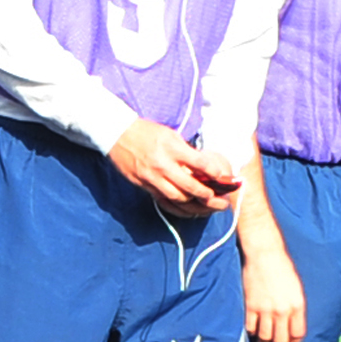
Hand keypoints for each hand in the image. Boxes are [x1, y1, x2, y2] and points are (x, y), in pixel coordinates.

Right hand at [108, 120, 239, 214]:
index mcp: (171, 148)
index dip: (215, 173)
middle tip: (220, 199)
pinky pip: (163, 201)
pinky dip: (177, 207)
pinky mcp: (143, 186)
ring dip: (194, 204)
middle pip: (190, 187)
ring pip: (178, 198)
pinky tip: (188, 209)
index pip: (199, 164)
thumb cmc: (147, 132)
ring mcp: (152, 177)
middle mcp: (162, 165)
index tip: (224, 178)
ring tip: (206, 206)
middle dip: (208, 196)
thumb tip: (205, 166)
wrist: (117, 134)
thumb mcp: (170, 135)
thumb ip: (186, 151)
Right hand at [243, 238, 306, 341]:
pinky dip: (251, 333)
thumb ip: (295, 308)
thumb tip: (291, 326)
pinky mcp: (250, 306)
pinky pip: (250, 329)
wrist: (264, 254)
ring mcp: (265, 310)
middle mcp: (282, 310)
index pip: (298, 335)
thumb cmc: (282, 268)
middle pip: (281, 341)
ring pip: (265, 338)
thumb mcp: (296, 288)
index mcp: (297, 306)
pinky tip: (253, 331)